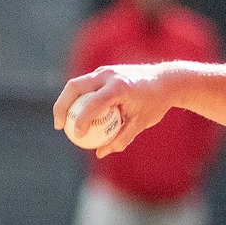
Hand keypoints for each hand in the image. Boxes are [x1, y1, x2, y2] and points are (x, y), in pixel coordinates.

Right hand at [52, 64, 176, 157]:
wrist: (166, 80)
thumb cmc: (155, 104)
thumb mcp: (140, 123)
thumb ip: (120, 138)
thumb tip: (100, 153)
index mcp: (118, 87)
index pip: (93, 103)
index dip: (81, 120)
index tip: (77, 135)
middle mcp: (108, 75)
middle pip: (74, 87)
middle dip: (61, 106)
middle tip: (59, 126)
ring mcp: (104, 71)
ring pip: (76, 84)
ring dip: (66, 101)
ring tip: (63, 122)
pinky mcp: (103, 72)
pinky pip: (85, 86)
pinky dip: (77, 99)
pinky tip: (75, 115)